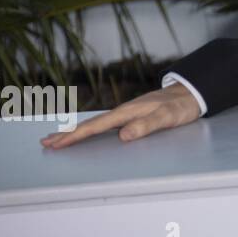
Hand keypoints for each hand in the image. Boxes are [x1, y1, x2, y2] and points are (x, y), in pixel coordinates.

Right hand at [40, 83, 200, 149]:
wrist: (192, 93)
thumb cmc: (181, 106)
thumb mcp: (168, 117)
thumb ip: (147, 125)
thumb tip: (124, 135)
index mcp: (128, 112)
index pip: (96, 126)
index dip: (76, 136)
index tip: (57, 143)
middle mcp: (124, 111)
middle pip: (90, 124)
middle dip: (68, 134)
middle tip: (45, 142)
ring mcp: (127, 113)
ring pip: (96, 123)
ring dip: (76, 131)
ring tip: (58, 139)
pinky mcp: (132, 115)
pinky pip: (105, 124)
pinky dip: (91, 129)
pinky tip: (87, 133)